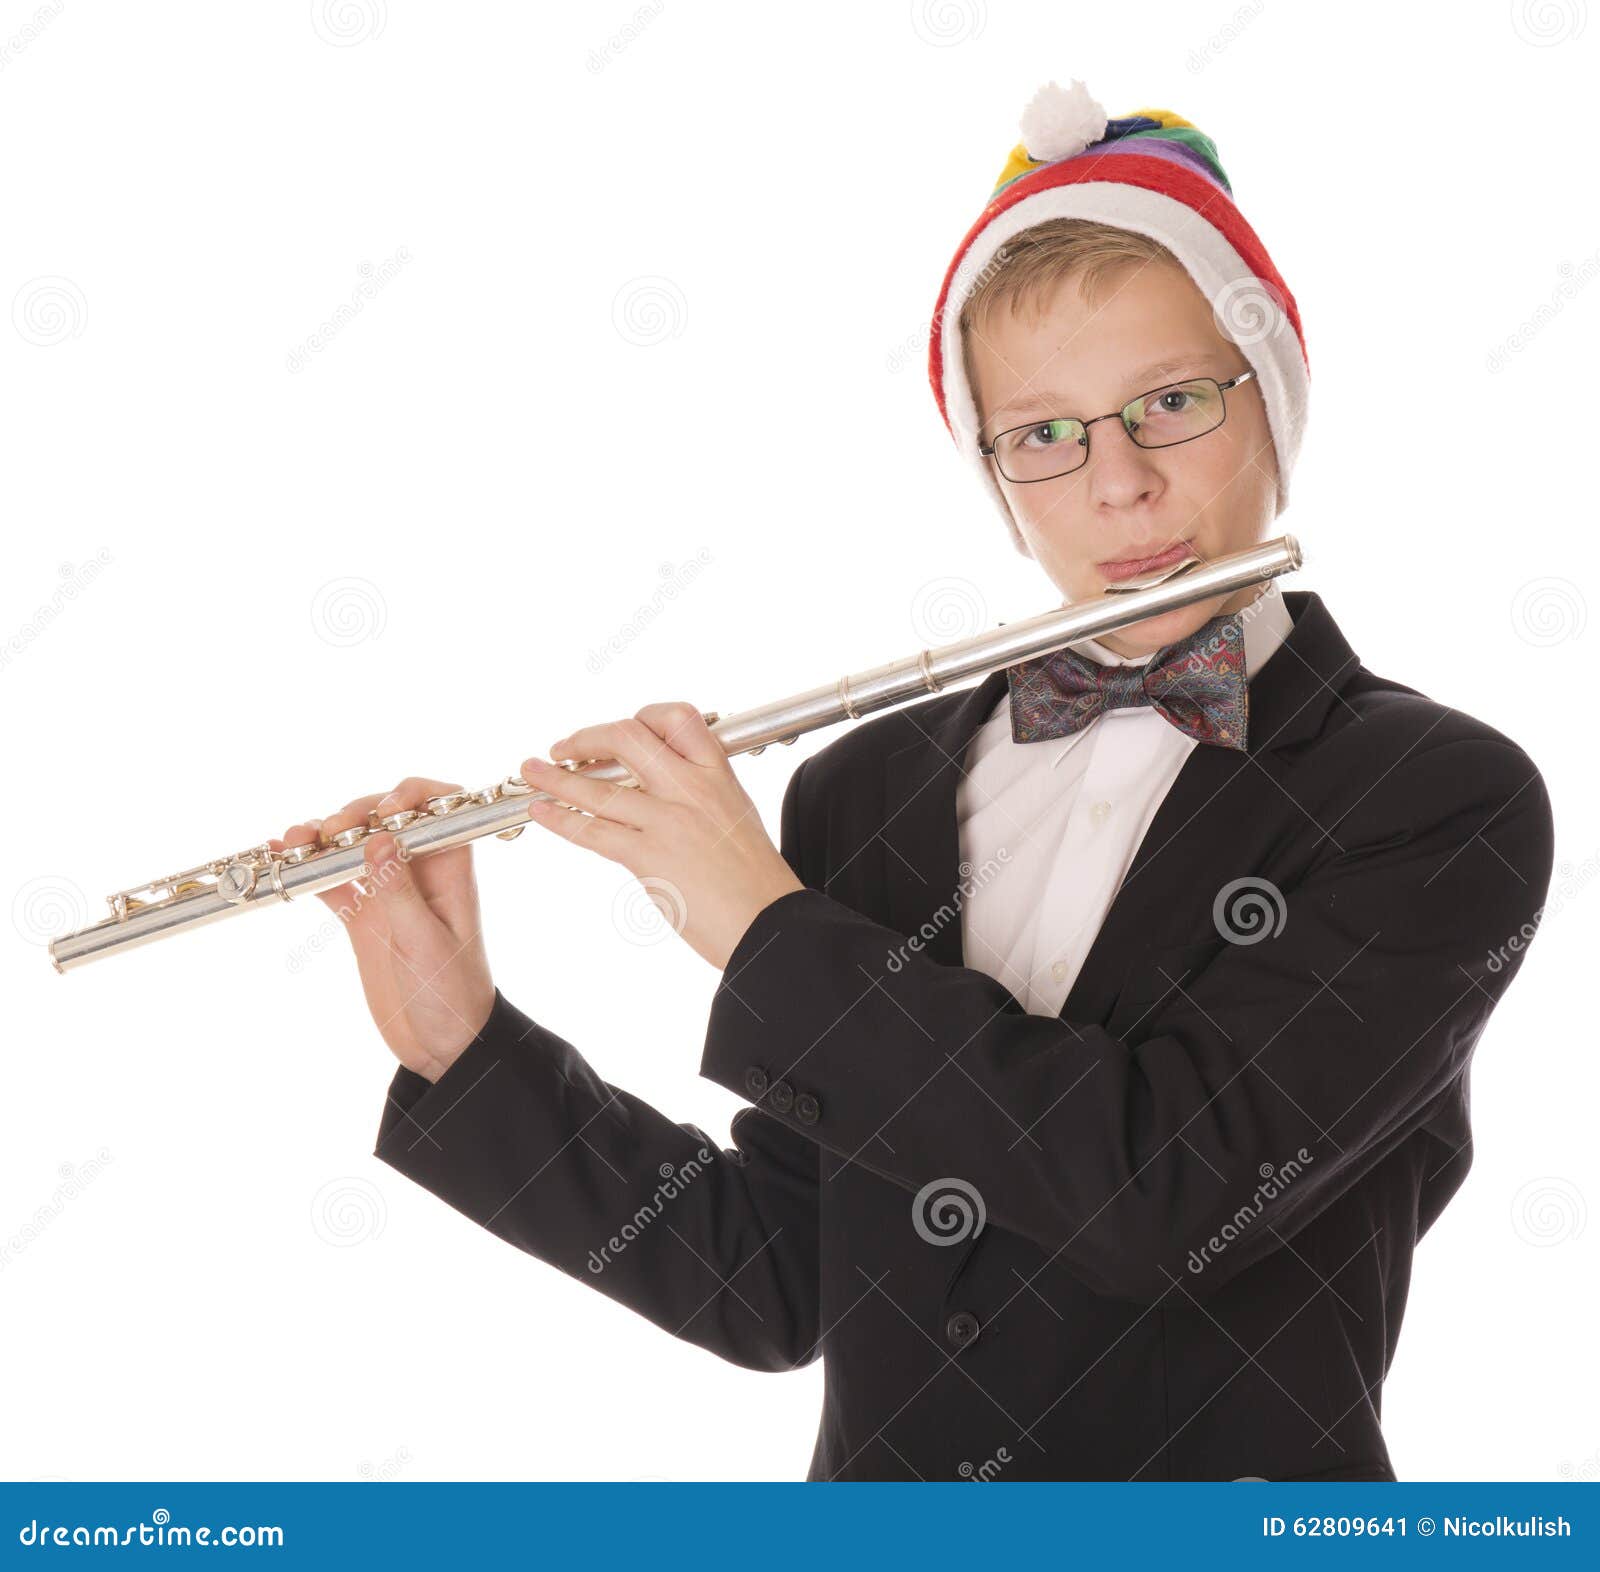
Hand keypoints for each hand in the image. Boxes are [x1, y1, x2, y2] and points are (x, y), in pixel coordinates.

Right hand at [270, 776, 495, 1082]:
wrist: (443, 1046)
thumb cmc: (452, 995)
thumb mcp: (426, 944)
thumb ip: (401, 891)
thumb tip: (381, 837)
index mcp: (450, 870)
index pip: (439, 808)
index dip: (412, 795)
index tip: (382, 809)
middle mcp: (418, 872)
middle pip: (383, 819)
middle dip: (354, 814)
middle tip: (328, 833)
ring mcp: (386, 892)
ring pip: (351, 847)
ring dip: (321, 838)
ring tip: (291, 842)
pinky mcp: (362, 916)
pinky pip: (331, 881)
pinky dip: (307, 871)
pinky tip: (281, 863)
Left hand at [519, 702, 803, 970]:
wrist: (769, 923)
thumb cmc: (757, 881)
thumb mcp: (737, 815)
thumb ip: (702, 794)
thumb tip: (663, 787)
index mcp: (719, 774)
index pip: (677, 718)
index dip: (640, 717)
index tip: (617, 732)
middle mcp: (692, 788)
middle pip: (627, 737)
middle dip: (586, 737)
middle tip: (564, 747)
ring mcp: (668, 821)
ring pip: (597, 785)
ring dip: (555, 776)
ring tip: (530, 770)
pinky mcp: (648, 857)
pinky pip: (592, 830)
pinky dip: (560, 817)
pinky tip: (542, 811)